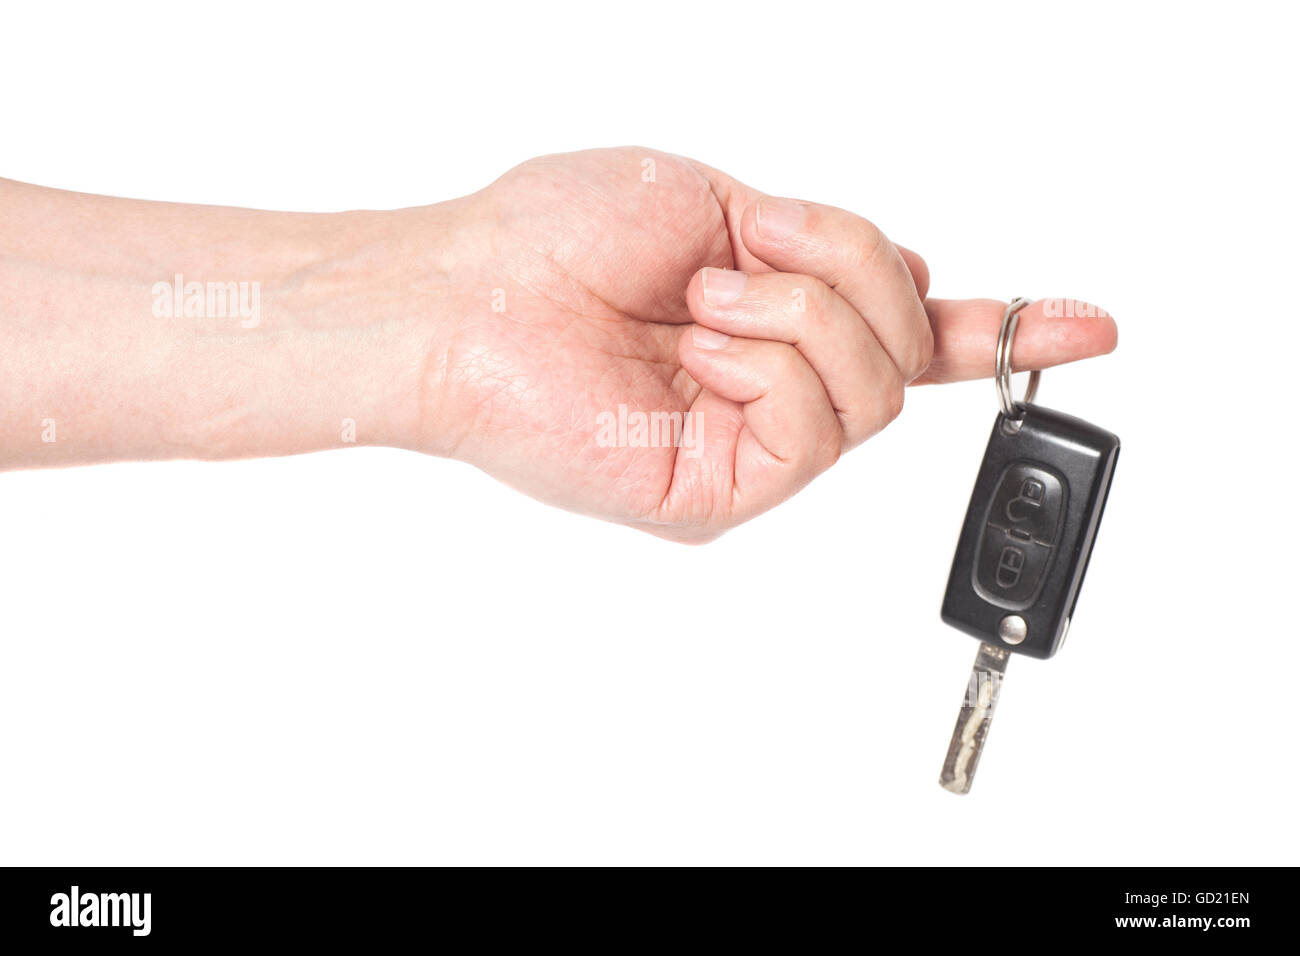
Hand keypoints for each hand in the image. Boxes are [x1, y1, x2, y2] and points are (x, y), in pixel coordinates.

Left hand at [414, 148, 1116, 541]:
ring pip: (874, 387)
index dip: (1005, 327)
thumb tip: (919, 279)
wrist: (469, 293)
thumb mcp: (722, 201)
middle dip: (851, 268)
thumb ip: (828, 249)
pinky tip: (702, 349)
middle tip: (755, 244)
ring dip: (799, 310)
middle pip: (906, 346)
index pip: (909, 336)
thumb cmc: (557, 238)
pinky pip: (818, 427)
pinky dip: (769, 360)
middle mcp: (770, 386)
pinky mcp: (722, 491)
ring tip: (706, 301)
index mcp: (774, 319)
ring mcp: (749, 444)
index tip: (1090, 323)